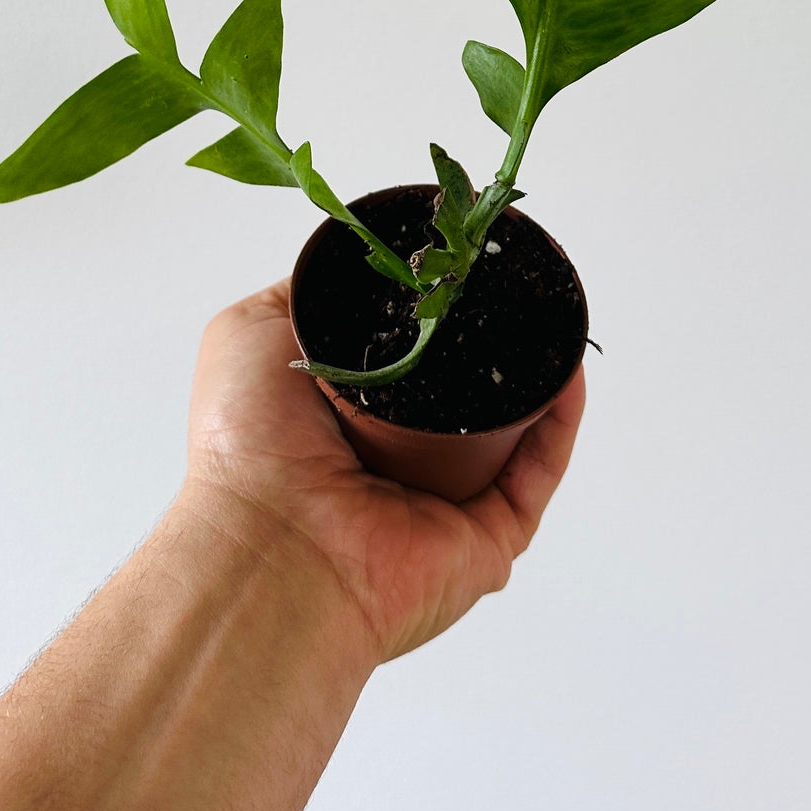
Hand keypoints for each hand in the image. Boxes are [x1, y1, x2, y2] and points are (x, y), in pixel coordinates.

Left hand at [181, 280, 584, 663]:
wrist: (270, 545)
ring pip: (513, 433)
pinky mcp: (487, 540)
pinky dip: (560, 423)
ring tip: (555, 321)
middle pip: (466, 395)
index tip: (460, 268)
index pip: (405, 363)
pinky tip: (568, 372)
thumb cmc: (243, 448)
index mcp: (343, 424)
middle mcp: (395, 467)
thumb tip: (347, 265)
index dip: (434, 316)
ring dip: (540, 378)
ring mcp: (446, 506)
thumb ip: (297, 296)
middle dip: (495, 345)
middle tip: (518, 290)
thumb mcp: (249, 334)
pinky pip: (537, 475)